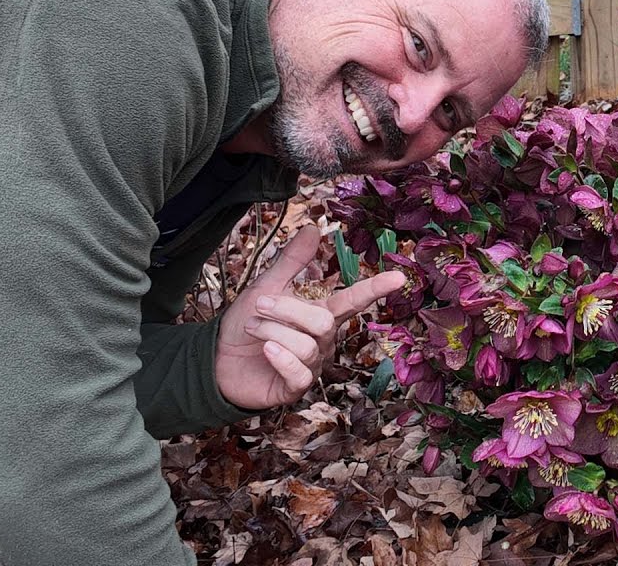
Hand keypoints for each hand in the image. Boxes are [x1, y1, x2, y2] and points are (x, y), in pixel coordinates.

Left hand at [214, 224, 405, 410]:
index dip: (375, 289)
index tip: (399, 277)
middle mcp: (322, 342)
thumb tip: (314, 228)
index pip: (353, 301)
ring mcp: (311, 366)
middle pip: (322, 321)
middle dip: (286, 309)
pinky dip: (280, 357)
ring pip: (306, 345)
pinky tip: (265, 351)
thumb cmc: (247, 326)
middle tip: (258, 305)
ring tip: (252, 330)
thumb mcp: (266, 287)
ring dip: (271, 331)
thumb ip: (292, 261)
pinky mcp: (295, 388)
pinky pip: (299, 373)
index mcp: (320, 315)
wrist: (218, 361)